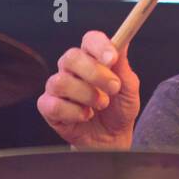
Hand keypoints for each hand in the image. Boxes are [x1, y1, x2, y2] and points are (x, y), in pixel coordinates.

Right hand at [37, 30, 140, 149]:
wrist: (112, 138)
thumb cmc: (119, 110)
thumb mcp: (129, 89)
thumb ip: (124, 67)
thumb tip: (124, 42)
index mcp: (92, 58)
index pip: (90, 40)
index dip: (99, 46)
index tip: (113, 58)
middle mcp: (72, 69)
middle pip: (71, 57)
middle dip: (95, 73)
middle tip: (113, 88)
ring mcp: (58, 87)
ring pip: (61, 82)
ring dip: (87, 96)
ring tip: (101, 105)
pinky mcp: (49, 106)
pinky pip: (53, 105)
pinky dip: (73, 112)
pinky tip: (85, 116)